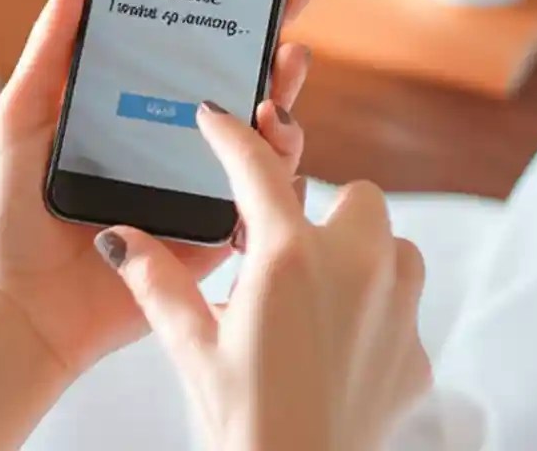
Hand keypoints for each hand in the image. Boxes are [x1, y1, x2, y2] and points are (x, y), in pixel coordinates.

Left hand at [0, 0, 318, 374]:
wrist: (25, 306)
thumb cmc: (14, 213)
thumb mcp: (22, 117)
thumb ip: (51, 49)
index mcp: (136, 106)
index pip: (192, 49)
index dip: (230, 11)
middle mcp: (176, 141)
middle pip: (240, 84)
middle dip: (274, 42)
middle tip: (293, 4)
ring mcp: (200, 186)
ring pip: (262, 136)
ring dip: (283, 98)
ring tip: (282, 74)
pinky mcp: (214, 233)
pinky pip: (260, 196)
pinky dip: (278, 167)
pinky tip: (275, 140)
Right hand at [99, 106, 431, 450]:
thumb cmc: (242, 421)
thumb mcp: (192, 346)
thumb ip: (158, 282)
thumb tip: (120, 240)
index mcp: (290, 258)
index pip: (258, 171)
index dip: (232, 135)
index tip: (217, 115)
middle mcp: (357, 268)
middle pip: (359, 198)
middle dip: (327, 212)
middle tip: (287, 251)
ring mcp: (399, 309)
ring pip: (396, 249)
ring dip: (365, 259)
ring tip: (321, 298)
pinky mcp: (417, 351)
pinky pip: (405, 310)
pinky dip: (378, 317)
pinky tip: (340, 351)